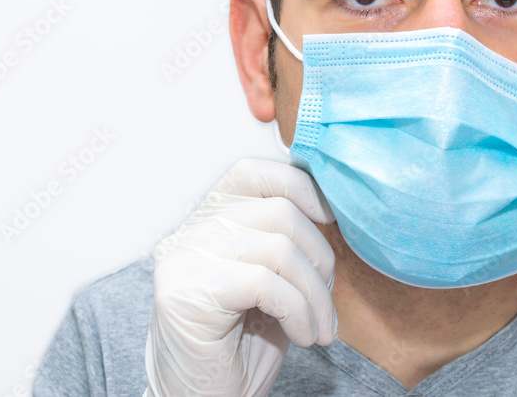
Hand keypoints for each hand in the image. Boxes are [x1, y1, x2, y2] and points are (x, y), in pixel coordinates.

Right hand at [144, 158, 337, 395]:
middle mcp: (188, 232)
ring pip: (278, 248)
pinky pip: (265, 282)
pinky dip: (297, 310)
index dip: (300, 187)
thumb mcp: (275, 279)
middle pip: (278, 211)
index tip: (329, 220)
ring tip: (319, 328)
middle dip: (320, 258)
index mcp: (208, 220)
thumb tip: (334, 207)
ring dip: (314, 294)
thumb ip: (288, 238)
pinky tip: (302, 336)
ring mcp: (182, 260)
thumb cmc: (244, 344)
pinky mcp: (184, 294)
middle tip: (327, 300)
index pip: (253, 172)